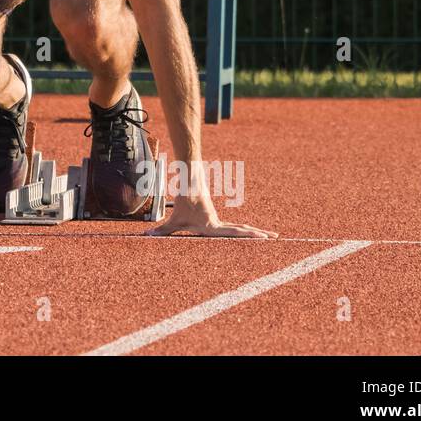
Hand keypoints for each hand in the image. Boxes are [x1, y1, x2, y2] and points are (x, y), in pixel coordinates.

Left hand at [146, 192, 276, 238]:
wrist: (188, 183)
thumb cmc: (182, 202)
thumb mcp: (173, 220)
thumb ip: (162, 231)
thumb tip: (145, 237)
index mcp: (212, 227)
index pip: (234, 232)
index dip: (249, 235)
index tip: (262, 237)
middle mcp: (219, 224)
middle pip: (242, 230)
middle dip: (258, 235)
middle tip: (275, 238)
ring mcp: (220, 222)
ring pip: (241, 228)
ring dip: (254, 232)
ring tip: (271, 237)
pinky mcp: (217, 221)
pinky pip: (234, 228)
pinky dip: (245, 231)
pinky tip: (252, 234)